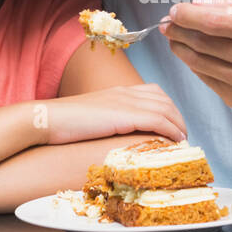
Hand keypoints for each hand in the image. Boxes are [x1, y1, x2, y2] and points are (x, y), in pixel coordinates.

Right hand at [39, 84, 186, 145]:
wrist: (48, 119)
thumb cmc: (62, 124)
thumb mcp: (91, 118)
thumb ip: (107, 121)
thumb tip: (114, 136)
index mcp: (117, 91)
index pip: (153, 92)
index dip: (168, 107)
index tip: (173, 124)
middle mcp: (125, 93)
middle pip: (164, 99)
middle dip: (177, 116)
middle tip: (183, 134)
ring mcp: (126, 102)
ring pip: (166, 109)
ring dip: (179, 124)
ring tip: (184, 140)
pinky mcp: (125, 115)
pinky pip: (159, 120)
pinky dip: (172, 129)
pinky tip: (177, 140)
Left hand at [160, 0, 231, 117]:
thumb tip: (198, 4)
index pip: (219, 22)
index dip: (190, 15)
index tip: (175, 9)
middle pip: (205, 42)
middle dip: (179, 30)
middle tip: (167, 21)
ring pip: (200, 62)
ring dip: (180, 47)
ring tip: (173, 35)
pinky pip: (205, 78)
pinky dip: (193, 63)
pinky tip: (190, 52)